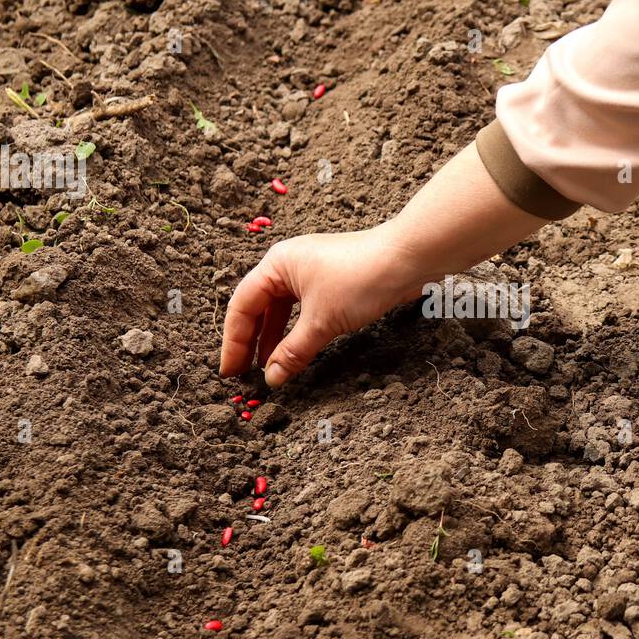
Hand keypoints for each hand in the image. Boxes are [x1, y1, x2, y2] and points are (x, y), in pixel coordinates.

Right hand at [219, 226, 423, 386]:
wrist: (408, 260)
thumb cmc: (361, 280)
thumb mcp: (322, 322)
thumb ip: (293, 352)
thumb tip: (271, 378)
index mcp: (277, 264)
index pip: (242, 305)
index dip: (233, 341)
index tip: (230, 372)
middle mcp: (289, 263)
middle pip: (259, 306)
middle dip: (251, 341)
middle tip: (244, 375)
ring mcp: (311, 270)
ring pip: (283, 309)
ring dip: (274, 338)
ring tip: (268, 368)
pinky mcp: (332, 281)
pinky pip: (304, 309)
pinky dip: (297, 331)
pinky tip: (297, 350)